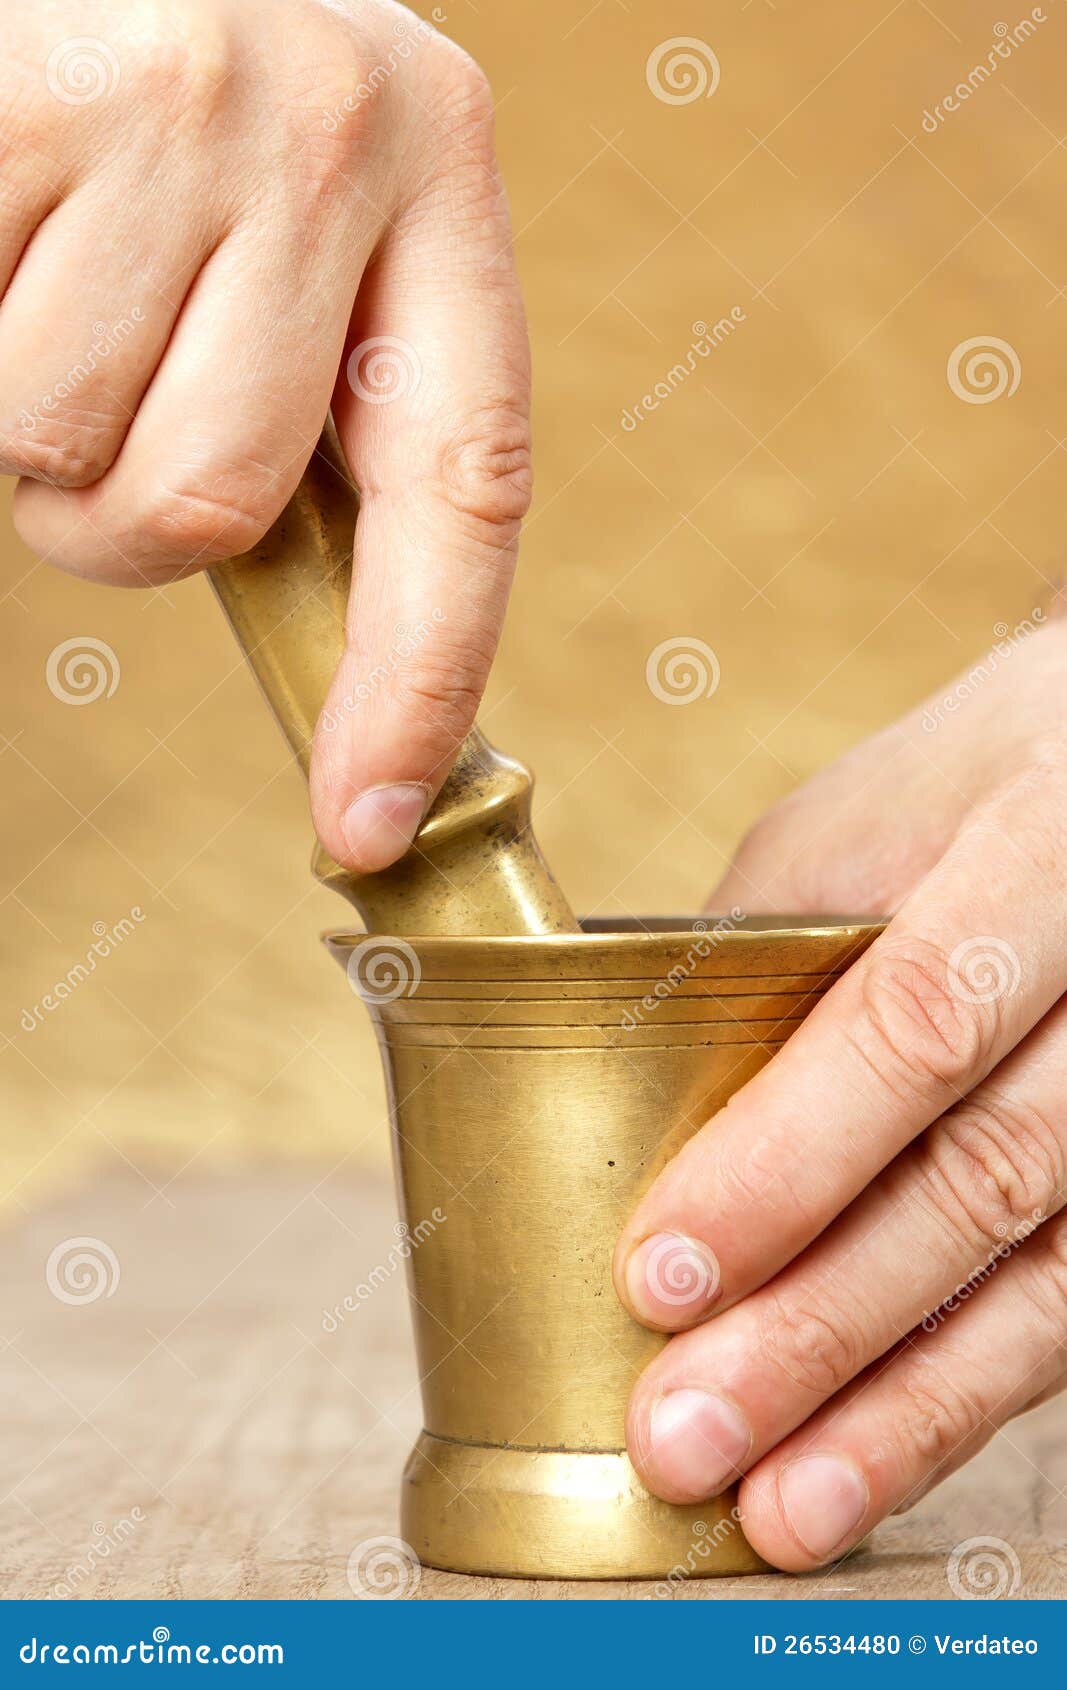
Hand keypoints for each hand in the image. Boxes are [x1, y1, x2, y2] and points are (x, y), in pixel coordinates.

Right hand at [4, 0, 529, 870]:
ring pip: (67, 446)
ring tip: (35, 285)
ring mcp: (186, 101)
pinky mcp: (34, 88)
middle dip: (117, 526)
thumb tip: (330, 635)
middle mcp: (341, 127)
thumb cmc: (164, 89)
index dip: (417, 680)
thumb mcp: (296, 214)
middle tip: (88, 420)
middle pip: (218, 504)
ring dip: (23, 428)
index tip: (370, 824)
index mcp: (440, 177)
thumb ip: (321, 390)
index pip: (467, 490)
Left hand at [614, 607, 1066, 1570]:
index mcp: (1043, 844)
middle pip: (986, 1178)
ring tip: (780, 1508)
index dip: (790, 1161)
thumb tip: (630, 1113)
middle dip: (825, 1323)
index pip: (913, 1024)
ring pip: (1050, 1273)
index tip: (660, 1273)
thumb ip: (766, 955)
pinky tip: (881, 1461)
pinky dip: (971, 1391)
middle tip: (686, 1434)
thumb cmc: (976, 784)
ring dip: (906, 1408)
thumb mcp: (862, 821)